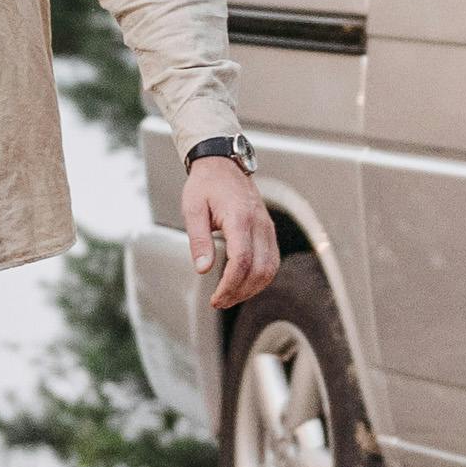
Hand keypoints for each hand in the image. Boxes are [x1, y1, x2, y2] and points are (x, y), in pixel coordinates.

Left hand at [181, 155, 277, 310]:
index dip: (229, 285)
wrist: (224, 164)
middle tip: (219, 301)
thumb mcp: (193, 209)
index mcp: (240, 218)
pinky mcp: (269, 231)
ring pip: (270, 269)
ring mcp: (267, 228)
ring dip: (252, 289)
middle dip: (240, 292)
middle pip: (259, 270)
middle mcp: (259, 224)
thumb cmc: (206, 184)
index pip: (241, 261)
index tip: (215, 298)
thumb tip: (203, 269)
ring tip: (230, 297)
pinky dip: (260, 278)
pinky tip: (243, 284)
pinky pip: (272, 261)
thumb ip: (199, 240)